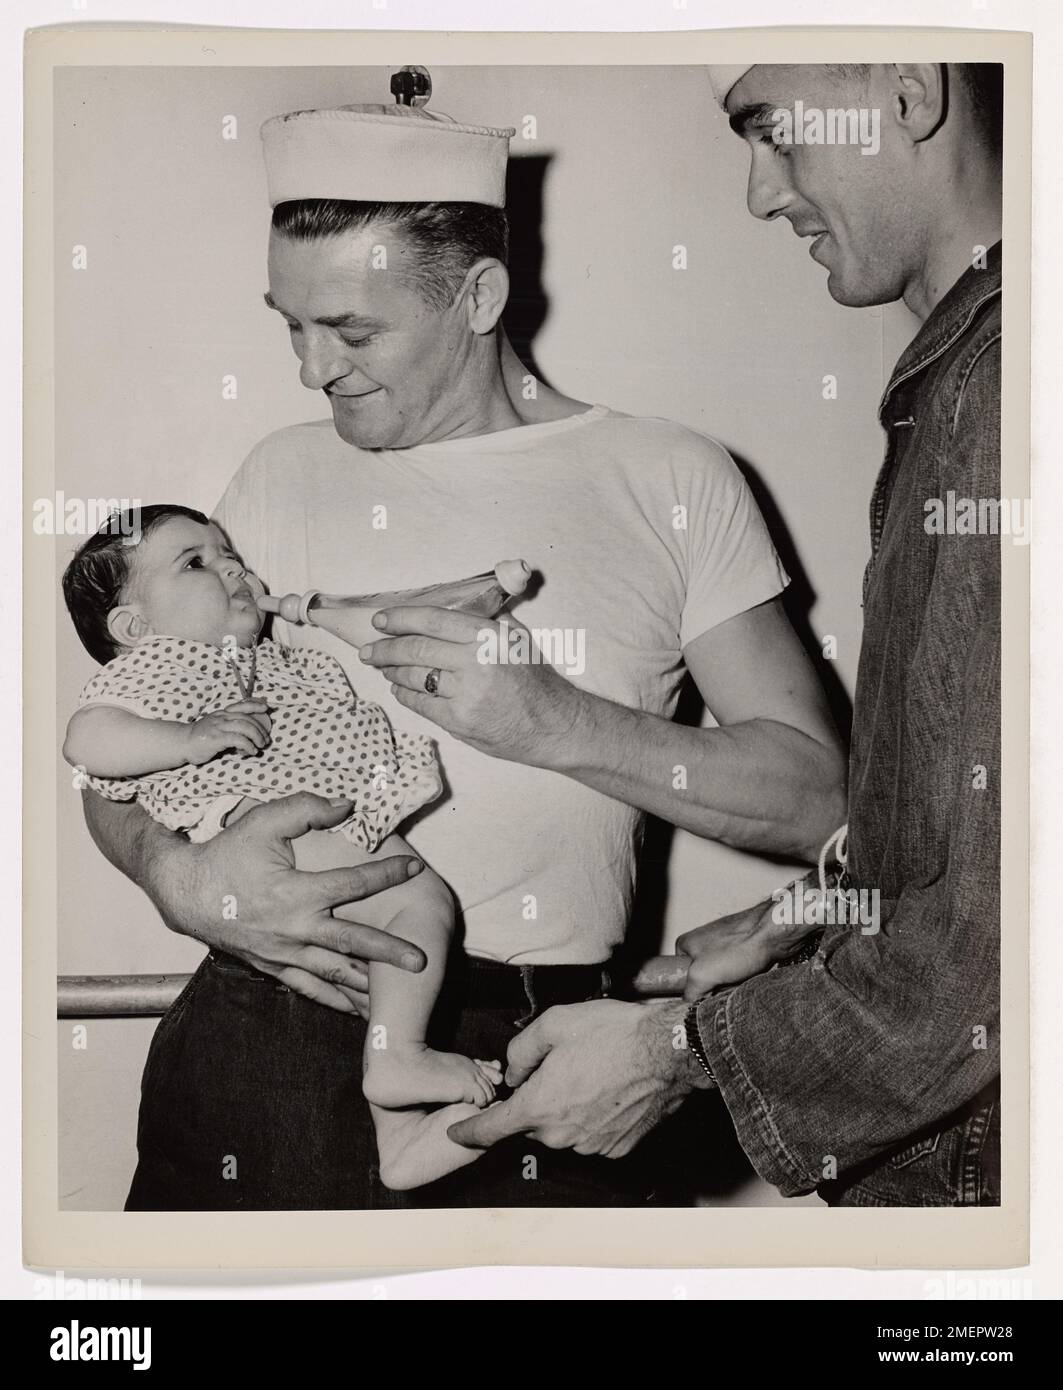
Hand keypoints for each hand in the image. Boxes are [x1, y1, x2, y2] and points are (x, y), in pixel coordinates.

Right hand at [152, 792, 425, 1012]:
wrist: (184, 893)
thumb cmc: (225, 854)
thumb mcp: (262, 822)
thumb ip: (306, 809)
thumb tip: (347, 805)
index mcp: (296, 894)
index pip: (353, 884)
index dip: (386, 874)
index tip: (415, 869)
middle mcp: (293, 930)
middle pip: (351, 944)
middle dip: (389, 952)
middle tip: (420, 961)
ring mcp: (282, 954)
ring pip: (333, 974)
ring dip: (367, 984)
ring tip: (399, 994)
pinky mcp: (272, 967)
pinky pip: (309, 988)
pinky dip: (334, 999)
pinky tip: (356, 1010)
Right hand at [184, 699, 271, 763]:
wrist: (182, 743)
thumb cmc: (200, 738)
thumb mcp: (216, 727)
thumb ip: (230, 729)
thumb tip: (248, 737)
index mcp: (222, 714)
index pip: (241, 705)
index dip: (254, 704)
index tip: (266, 707)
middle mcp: (221, 717)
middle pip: (246, 718)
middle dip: (260, 729)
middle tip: (266, 740)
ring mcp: (218, 727)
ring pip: (244, 727)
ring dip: (256, 736)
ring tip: (260, 745)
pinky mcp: (216, 738)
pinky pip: (238, 739)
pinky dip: (248, 745)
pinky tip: (251, 751)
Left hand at [359, 607, 584, 764]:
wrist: (554, 724)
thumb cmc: (536, 680)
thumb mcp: (518, 640)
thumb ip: (487, 621)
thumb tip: (456, 604)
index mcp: (489, 636)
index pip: (434, 620)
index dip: (401, 619)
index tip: (380, 620)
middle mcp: (476, 661)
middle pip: (416, 650)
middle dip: (385, 649)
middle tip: (369, 649)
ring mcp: (466, 693)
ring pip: (413, 677)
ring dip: (391, 671)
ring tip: (382, 667)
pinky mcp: (460, 721)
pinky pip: (421, 704)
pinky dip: (405, 694)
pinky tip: (400, 688)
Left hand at [446, 998, 707, 1158]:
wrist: (669, 1051)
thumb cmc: (614, 1033)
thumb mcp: (555, 1023)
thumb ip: (521, 1050)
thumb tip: (513, 1072)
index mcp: (539, 1107)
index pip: (490, 1130)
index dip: (468, 1131)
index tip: (456, 1132)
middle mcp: (561, 1135)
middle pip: (531, 1124)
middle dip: (535, 1102)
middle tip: (558, 1069)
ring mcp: (591, 1146)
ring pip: (562, 1129)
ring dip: (566, 1109)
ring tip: (590, 1074)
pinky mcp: (617, 1148)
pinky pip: (591, 1135)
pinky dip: (592, 1118)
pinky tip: (608, 1090)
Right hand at [675, 891, 810, 1000]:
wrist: (773, 933)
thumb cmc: (739, 945)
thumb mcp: (702, 974)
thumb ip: (690, 992)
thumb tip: (690, 1003)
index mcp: (686, 943)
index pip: (681, 975)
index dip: (693, 988)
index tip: (705, 992)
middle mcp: (703, 941)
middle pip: (704, 976)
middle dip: (715, 986)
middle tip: (725, 986)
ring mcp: (723, 943)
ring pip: (722, 975)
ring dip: (731, 984)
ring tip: (740, 980)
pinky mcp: (741, 947)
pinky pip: (737, 971)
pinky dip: (743, 977)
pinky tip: (750, 976)